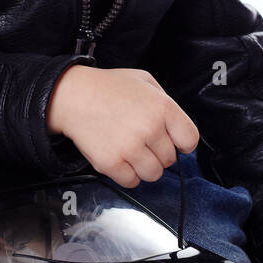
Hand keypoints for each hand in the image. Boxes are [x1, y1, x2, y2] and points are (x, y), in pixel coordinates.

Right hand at [46, 64, 198, 188]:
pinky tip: (120, 158)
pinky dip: (127, 174)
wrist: (73, 96)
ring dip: (145, 167)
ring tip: (132, 152)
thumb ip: (165, 101)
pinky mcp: (111, 163)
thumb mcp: (144, 80)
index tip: (173, 143)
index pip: (190, 140)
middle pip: (170, 160)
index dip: (182, 144)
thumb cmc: (108, 87)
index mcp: (162, 107)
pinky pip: (132, 182)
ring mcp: (130, 148)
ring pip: (153, 175)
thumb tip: (177, 128)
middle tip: (143, 142)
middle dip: (159, 153)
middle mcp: (150, 129)